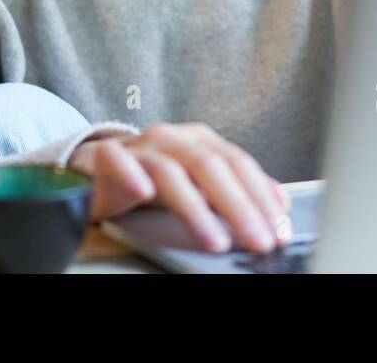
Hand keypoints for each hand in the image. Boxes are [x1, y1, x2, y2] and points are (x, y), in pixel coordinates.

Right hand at [66, 122, 290, 252]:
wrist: (96, 168)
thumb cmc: (153, 178)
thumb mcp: (198, 184)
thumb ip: (234, 192)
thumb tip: (279, 205)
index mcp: (200, 141)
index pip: (238, 164)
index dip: (261, 195)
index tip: (279, 227)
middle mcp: (173, 138)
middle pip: (211, 166)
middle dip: (239, 206)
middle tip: (258, 239)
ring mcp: (140, 146)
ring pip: (171, 170)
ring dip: (195, 207)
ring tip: (214, 238)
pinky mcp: (107, 155)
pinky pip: (117, 159)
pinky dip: (131, 173)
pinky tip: (144, 192)